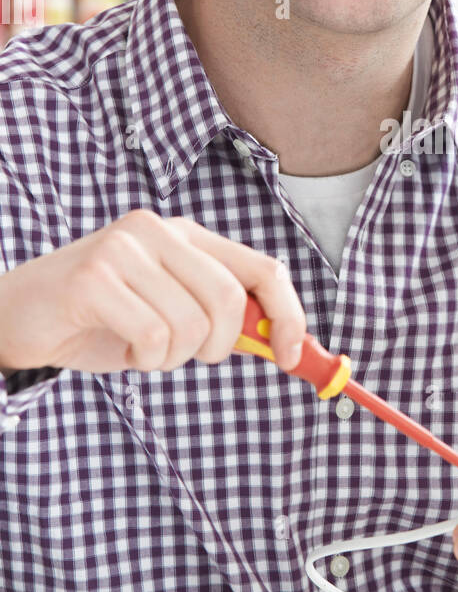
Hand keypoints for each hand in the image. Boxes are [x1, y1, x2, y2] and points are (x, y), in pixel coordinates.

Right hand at [0, 209, 305, 374]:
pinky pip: (151, 337)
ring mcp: (123, 249)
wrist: (15, 319)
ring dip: (170, 358)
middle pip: (230, 299)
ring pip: (190, 324)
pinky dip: (143, 360)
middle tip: (185, 357)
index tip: (296, 357)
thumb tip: (283, 341)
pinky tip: (120, 350)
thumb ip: (221, 318)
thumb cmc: (97, 321)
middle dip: (218, 346)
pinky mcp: (94, 277)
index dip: (289, 314)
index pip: (263, 268)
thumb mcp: (169, 314)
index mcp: (185, 234)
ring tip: (140, 350)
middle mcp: (158, 230)